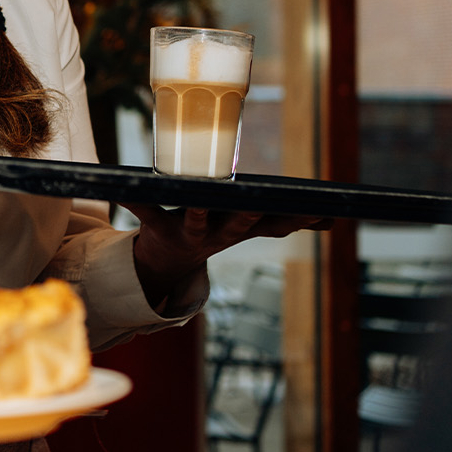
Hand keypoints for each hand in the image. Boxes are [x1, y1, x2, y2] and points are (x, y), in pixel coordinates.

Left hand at [120, 204, 330, 308]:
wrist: (166, 262)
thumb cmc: (211, 231)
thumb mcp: (249, 227)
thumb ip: (285, 221)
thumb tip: (331, 221)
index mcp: (239, 230)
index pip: (272, 226)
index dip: (294, 220)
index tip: (318, 211)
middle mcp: (216, 235)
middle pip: (236, 226)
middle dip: (247, 216)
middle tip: (259, 204)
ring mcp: (186, 233)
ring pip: (195, 221)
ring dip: (197, 212)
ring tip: (199, 197)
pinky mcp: (157, 227)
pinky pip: (144, 211)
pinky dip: (131, 200)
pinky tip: (119, 188)